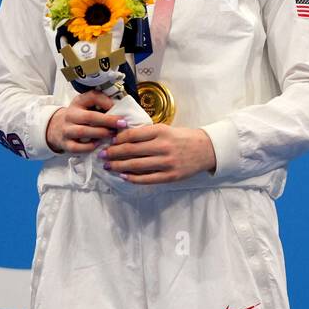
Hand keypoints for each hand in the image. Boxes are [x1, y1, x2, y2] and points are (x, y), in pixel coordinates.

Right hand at [46, 89, 127, 153]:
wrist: (56, 127)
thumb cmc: (78, 116)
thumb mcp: (86, 104)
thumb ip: (100, 103)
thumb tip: (118, 107)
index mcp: (78, 102)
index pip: (91, 97)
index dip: (105, 101)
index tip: (117, 106)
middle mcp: (70, 115)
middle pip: (89, 117)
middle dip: (108, 120)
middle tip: (122, 124)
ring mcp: (66, 130)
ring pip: (83, 131)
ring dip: (100, 133)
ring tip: (112, 135)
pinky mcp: (65, 143)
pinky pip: (77, 147)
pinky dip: (88, 147)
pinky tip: (98, 145)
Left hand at [99, 125, 217, 184]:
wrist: (206, 149)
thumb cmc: (183, 138)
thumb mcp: (166, 129)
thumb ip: (147, 133)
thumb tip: (122, 137)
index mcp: (161, 131)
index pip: (132, 135)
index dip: (117, 139)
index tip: (109, 141)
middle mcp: (163, 146)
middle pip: (130, 150)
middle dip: (112, 153)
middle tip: (102, 155)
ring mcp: (166, 162)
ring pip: (136, 165)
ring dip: (118, 166)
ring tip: (108, 166)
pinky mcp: (170, 176)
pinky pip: (147, 179)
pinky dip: (133, 178)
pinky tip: (124, 176)